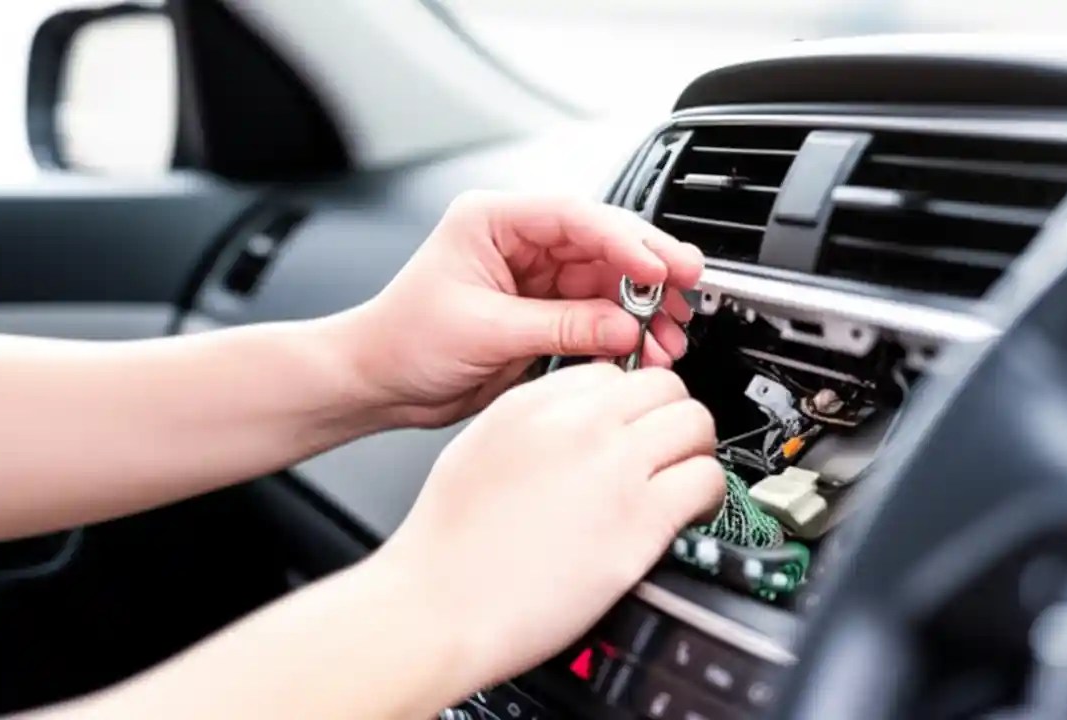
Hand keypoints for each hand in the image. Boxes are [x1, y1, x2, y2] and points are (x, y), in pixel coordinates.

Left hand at [340, 191, 703, 426]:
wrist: (379, 383)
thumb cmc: (403, 341)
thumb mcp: (485, 330)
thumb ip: (560, 326)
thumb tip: (622, 326)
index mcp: (494, 220)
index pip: (575, 217)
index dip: (625, 240)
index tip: (659, 267)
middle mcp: (519, 242)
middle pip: (602, 244)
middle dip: (649, 270)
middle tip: (687, 289)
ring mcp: (536, 278)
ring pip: (608, 282)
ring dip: (642, 309)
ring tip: (668, 336)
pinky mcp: (545, 312)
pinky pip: (598, 316)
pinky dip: (624, 333)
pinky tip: (644, 348)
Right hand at [373, 363, 725, 696]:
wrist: (438, 606)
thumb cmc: (448, 543)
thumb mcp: (480, 447)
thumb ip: (536, 423)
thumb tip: (579, 422)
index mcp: (536, 403)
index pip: (615, 372)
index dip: (631, 403)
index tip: (634, 427)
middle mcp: (579, 425)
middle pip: (666, 387)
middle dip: (672, 417)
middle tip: (667, 450)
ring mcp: (614, 468)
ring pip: (696, 425)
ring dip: (695, 451)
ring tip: (683, 481)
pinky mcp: (640, 520)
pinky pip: (705, 480)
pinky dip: (707, 495)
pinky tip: (690, 513)